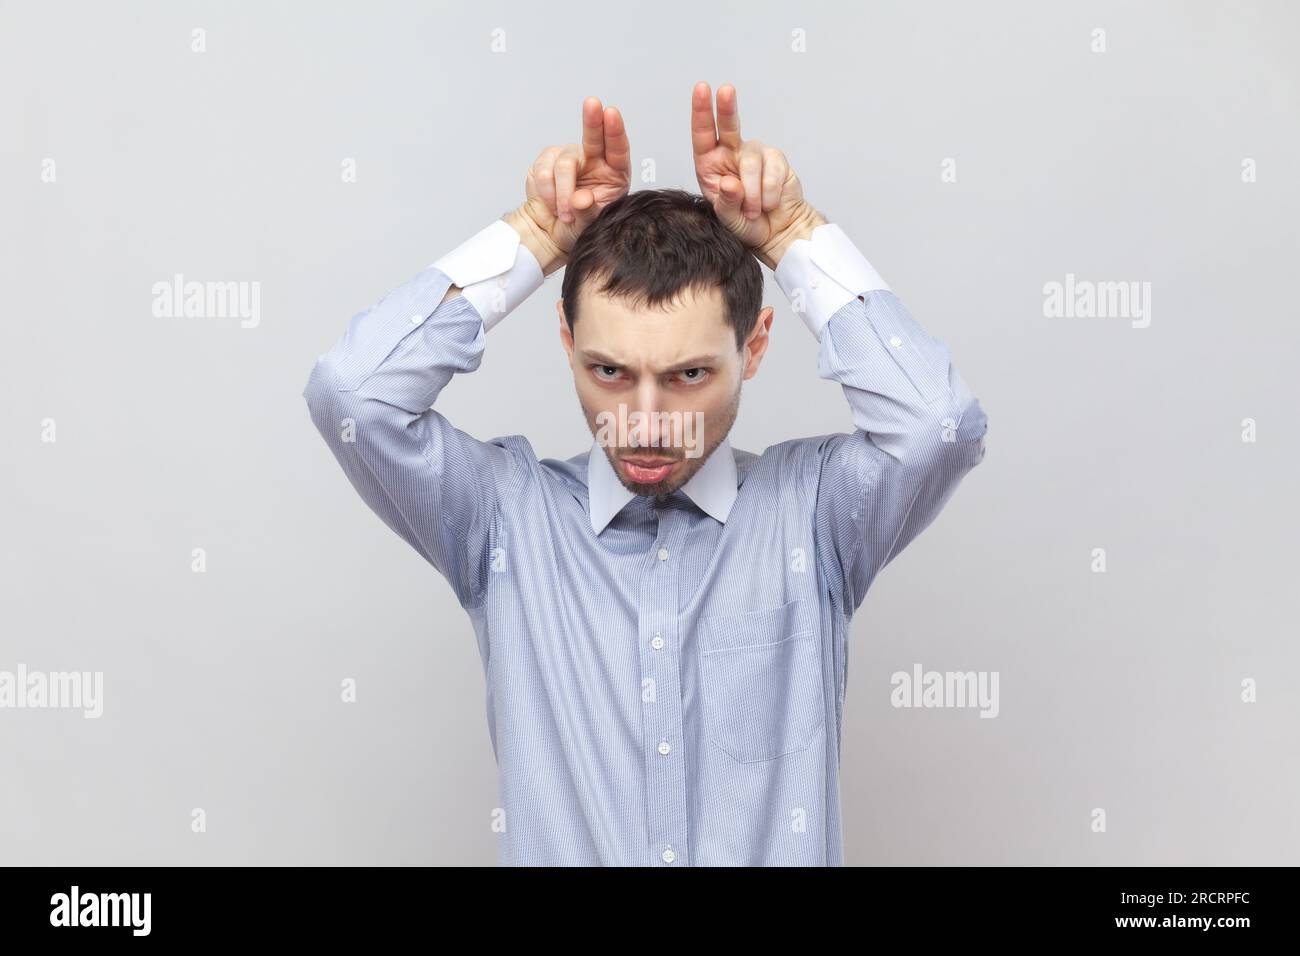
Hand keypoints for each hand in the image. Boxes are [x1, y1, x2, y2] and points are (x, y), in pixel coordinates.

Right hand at [512, 96, 630, 267]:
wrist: (550, 233)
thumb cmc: (578, 227)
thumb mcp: (590, 224)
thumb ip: (588, 211)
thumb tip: (581, 198)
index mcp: (614, 173)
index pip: (617, 148)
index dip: (615, 131)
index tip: (611, 114)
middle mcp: (593, 160)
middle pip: (594, 136)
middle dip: (592, 121)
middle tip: (592, 104)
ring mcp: (570, 158)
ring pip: (564, 164)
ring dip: (562, 193)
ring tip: (564, 214)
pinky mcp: (546, 162)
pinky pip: (543, 172)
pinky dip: (546, 193)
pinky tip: (551, 205)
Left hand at [690, 81, 822, 268]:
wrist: (777, 231)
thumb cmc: (746, 223)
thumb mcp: (728, 219)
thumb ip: (727, 203)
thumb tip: (730, 184)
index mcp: (710, 164)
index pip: (703, 134)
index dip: (702, 111)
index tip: (702, 89)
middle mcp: (731, 154)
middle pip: (729, 125)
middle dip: (727, 107)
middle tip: (726, 90)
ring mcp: (754, 155)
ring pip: (751, 161)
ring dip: (753, 192)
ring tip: (754, 210)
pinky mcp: (776, 160)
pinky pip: (772, 171)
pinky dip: (769, 193)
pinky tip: (770, 203)